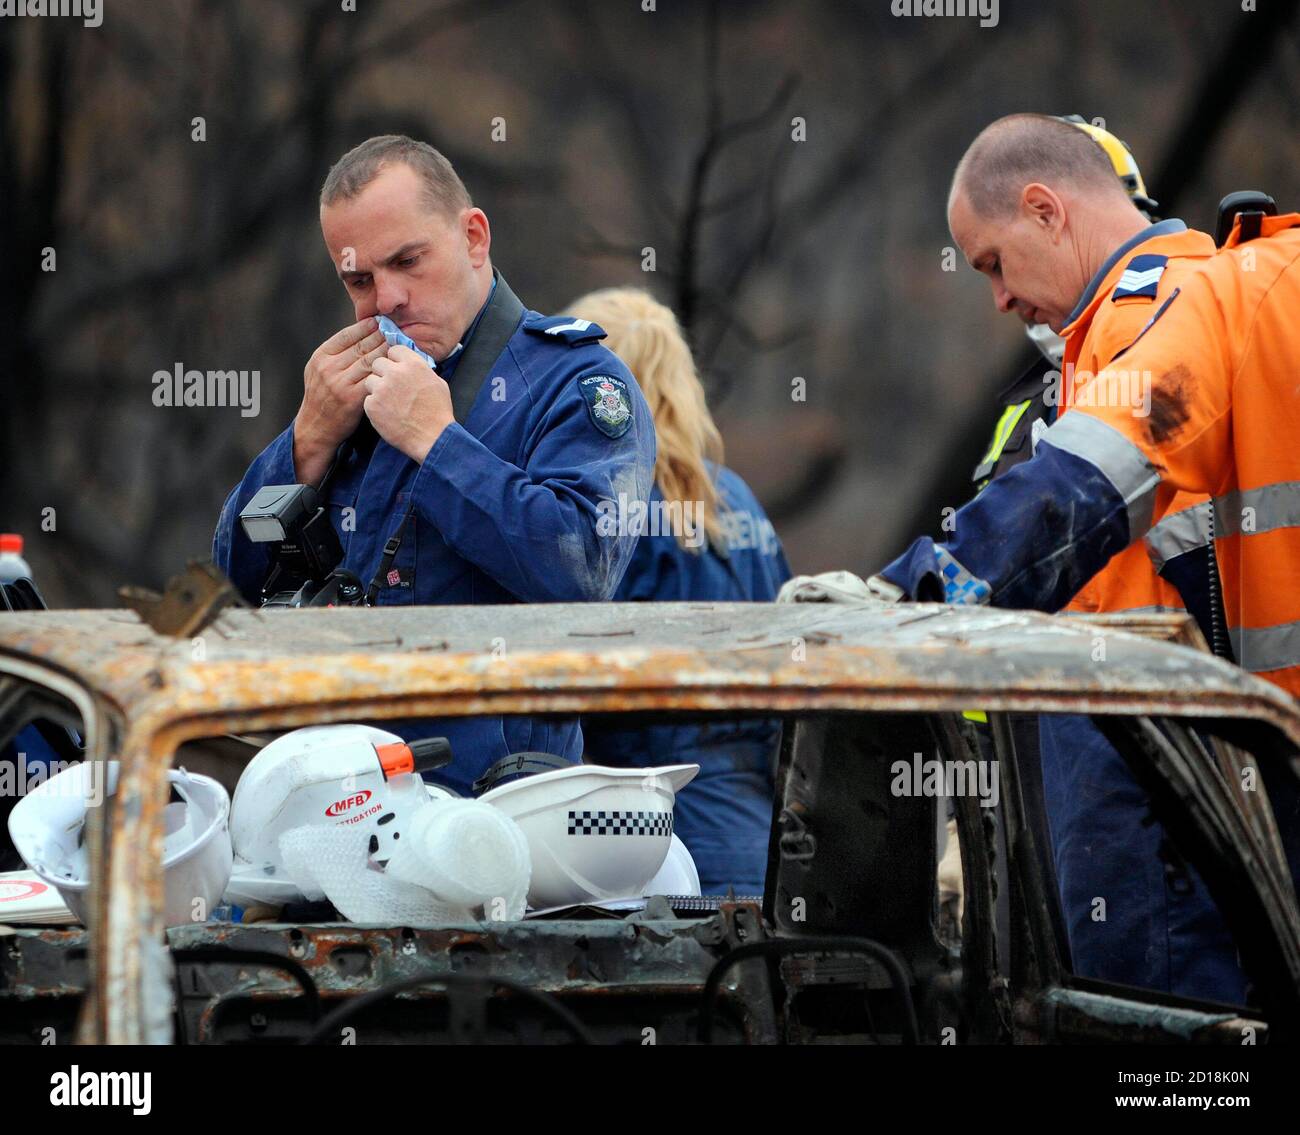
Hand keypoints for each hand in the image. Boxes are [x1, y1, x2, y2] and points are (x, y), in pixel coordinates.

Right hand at [293, 317, 387, 484]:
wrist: (316, 428)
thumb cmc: (323, 397)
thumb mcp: (319, 371)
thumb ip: (337, 354)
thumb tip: (361, 334)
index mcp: (320, 357)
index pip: (347, 335)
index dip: (366, 327)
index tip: (380, 321)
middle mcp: (329, 368)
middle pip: (361, 346)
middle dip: (381, 336)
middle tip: (397, 329)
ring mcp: (340, 383)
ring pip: (370, 361)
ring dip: (387, 352)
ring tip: (401, 345)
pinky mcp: (352, 398)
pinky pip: (374, 379)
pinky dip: (387, 371)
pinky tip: (398, 367)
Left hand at [362, 345, 454, 463]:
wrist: (432, 437)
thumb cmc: (438, 412)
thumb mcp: (438, 383)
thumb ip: (421, 370)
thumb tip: (412, 365)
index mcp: (413, 364)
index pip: (394, 350)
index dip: (395, 360)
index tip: (396, 368)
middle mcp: (395, 373)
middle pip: (378, 363)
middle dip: (383, 373)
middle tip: (391, 387)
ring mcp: (381, 389)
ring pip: (370, 380)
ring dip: (377, 389)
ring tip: (390, 402)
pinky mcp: (372, 405)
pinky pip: (368, 399)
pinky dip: (375, 406)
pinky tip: (388, 414)